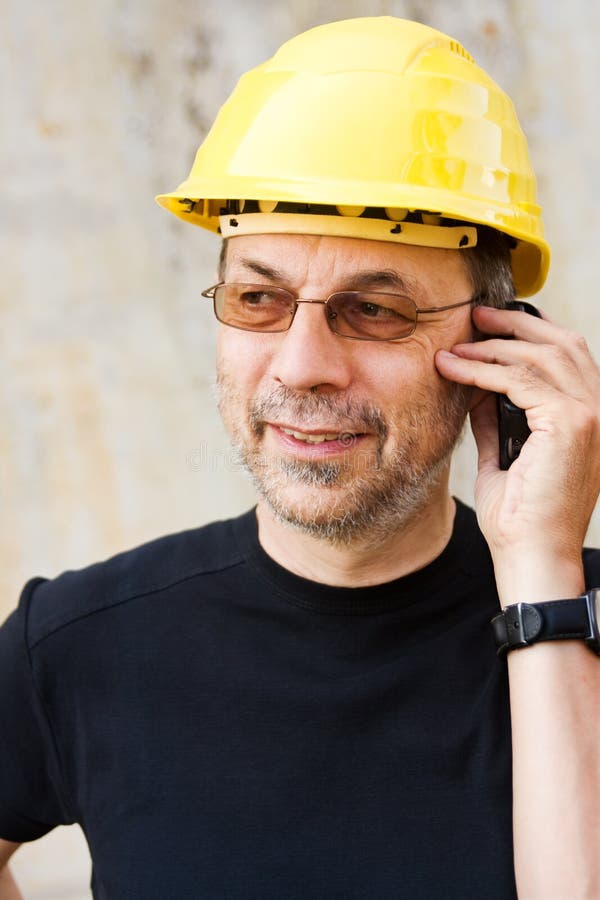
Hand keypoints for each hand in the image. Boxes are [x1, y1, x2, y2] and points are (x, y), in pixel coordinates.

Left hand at [435, 305, 599, 599]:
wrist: (532, 553)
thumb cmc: (520, 513)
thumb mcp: (504, 452)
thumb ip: (495, 417)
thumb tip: (475, 385)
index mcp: (592, 415)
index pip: (569, 355)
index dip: (532, 332)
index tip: (491, 325)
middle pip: (562, 343)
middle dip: (515, 325)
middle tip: (475, 316)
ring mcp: (591, 413)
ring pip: (540, 357)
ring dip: (492, 347)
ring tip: (455, 346)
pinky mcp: (571, 422)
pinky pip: (519, 381)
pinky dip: (482, 371)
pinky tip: (454, 369)